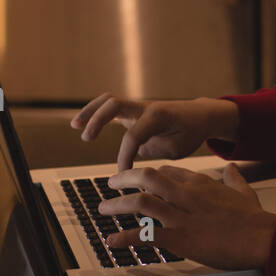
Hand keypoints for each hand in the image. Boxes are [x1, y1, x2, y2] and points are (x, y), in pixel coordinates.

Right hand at [70, 94, 238, 171]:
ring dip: (91, 111)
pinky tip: (81, 124)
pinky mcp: (133, 111)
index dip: (125, 156)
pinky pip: (111, 107)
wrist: (200, 115)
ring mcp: (138, 107)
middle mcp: (146, 107)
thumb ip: (156, 152)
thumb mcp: (179, 148)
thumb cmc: (191, 132)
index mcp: (159, 116)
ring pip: (110, 101)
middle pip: (116, 104)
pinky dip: (95, 113)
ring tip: (75, 126)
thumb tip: (135, 160)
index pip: (134, 135)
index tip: (123, 175)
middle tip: (86, 138)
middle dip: (99, 119)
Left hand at [98, 163, 275, 270]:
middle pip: (148, 177)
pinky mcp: (179, 238)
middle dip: (125, 177)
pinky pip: (145, 235)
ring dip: (118, 204)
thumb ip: (234, 178)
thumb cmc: (254, 218)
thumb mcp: (244, 191)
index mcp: (200, 183)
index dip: (148, 173)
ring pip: (141, 201)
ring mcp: (181, 216)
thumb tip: (231, 167)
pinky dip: (125, 237)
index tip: (138, 177)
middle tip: (111, 182)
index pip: (168, 170)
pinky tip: (112, 241)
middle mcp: (186, 194)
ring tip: (103, 209)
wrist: (260, 237)